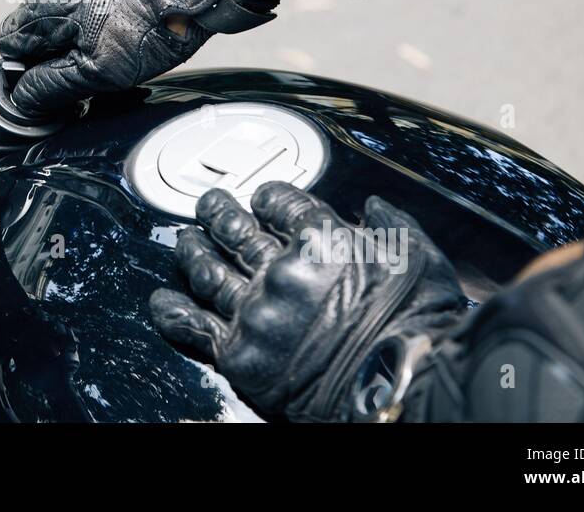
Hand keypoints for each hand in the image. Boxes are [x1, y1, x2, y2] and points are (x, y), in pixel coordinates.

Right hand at [0, 0, 277, 118]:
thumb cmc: (150, 23)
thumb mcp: (98, 72)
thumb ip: (51, 86)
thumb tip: (23, 99)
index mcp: (40, 6)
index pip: (9, 44)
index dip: (30, 67)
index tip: (56, 77)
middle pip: (34, 22)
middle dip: (56, 43)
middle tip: (93, 58)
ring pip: (60, 0)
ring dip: (77, 19)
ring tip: (115, 31)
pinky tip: (125, 8)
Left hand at [149, 184, 466, 421]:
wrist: (402, 386)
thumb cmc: (420, 328)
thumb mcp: (422, 258)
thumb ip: (393, 224)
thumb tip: (374, 205)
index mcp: (323, 238)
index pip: (281, 203)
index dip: (267, 196)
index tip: (262, 197)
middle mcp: (281, 269)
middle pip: (234, 229)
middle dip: (217, 211)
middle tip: (209, 204)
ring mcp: (256, 310)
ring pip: (207, 269)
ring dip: (191, 250)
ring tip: (184, 241)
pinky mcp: (240, 351)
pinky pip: (192, 326)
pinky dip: (172, 310)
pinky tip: (161, 300)